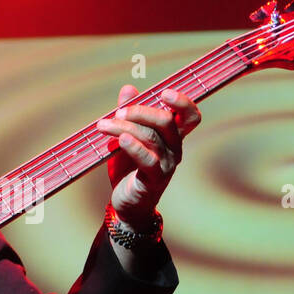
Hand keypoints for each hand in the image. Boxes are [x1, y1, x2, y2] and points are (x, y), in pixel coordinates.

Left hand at [95, 84, 200, 224]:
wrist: (126, 203)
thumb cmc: (129, 168)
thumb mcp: (126, 137)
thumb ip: (128, 114)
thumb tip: (128, 89)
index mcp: (172, 137)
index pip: (190, 116)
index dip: (183, 102)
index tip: (164, 92)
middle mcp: (175, 149)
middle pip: (166, 121)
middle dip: (140, 112)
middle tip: (117, 113)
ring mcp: (167, 165)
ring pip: (150, 138)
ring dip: (124, 127)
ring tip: (103, 126)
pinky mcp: (155, 179)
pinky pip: (148, 159)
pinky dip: (133, 147)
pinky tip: (120, 140)